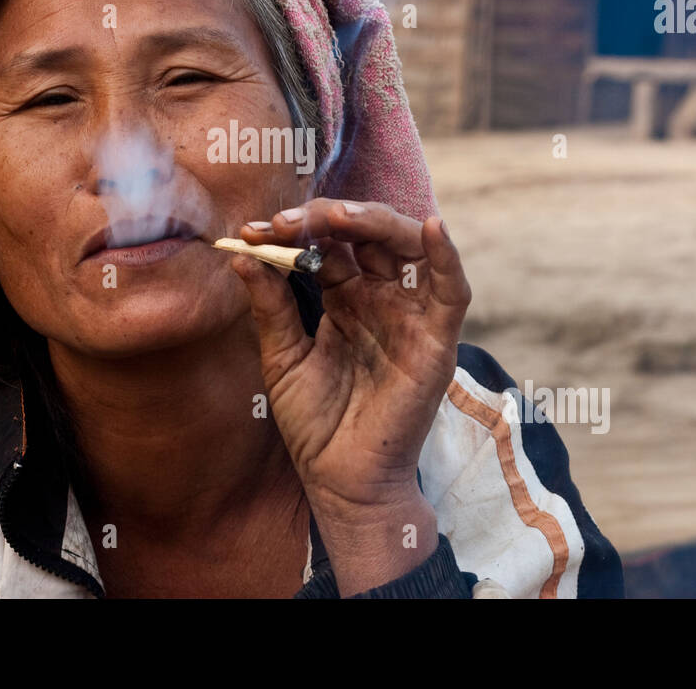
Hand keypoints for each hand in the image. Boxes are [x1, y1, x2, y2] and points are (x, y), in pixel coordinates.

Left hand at [230, 198, 470, 589]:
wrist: (339, 479)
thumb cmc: (315, 424)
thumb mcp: (282, 357)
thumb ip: (270, 306)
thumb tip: (242, 253)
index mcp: (345, 299)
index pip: (327, 245)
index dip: (293, 231)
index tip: (252, 229)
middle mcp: (381, 299)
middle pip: (367, 234)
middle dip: (328, 217)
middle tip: (286, 220)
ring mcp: (410, 316)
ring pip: (409, 247)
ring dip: (377, 221)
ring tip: (338, 215)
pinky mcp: (437, 341)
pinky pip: (453, 292)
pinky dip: (448, 257)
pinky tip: (433, 228)